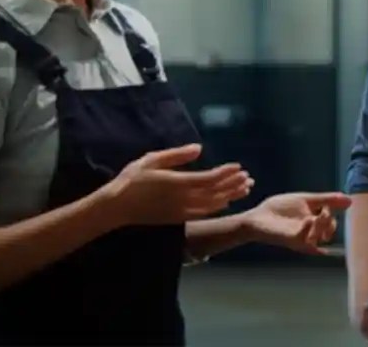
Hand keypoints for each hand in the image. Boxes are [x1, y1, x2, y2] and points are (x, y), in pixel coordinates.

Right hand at [100, 144, 252, 226]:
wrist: (118, 207)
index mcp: (177, 183)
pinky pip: (204, 213)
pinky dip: (217, 207)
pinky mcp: (179, 218)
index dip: (226, 173)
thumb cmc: (132, 179)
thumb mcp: (152, 159)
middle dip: (233, 185)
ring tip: (244, 189)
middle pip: (215, 193)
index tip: (238, 167)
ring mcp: (182, 211)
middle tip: (249, 178)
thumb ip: (177, 155)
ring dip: (230, 196)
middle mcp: (183, 199)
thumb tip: (199, 148)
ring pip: (212, 205)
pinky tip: (225, 202)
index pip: (209, 179)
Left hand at [243, 192, 351, 254]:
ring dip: (321, 224)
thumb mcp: (306, 200)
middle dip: (328, 220)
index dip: (331, 212)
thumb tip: (350, 200)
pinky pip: (306, 240)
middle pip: (329, 231)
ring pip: (320, 236)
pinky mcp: (292, 240)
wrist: (259, 215)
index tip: (324, 204)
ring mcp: (302, 239)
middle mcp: (310, 234)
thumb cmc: (280, 209)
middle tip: (322, 211)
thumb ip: (327, 200)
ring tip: (315, 216)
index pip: (331, 223)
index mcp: (314, 224)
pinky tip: (307, 220)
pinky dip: (309, 229)